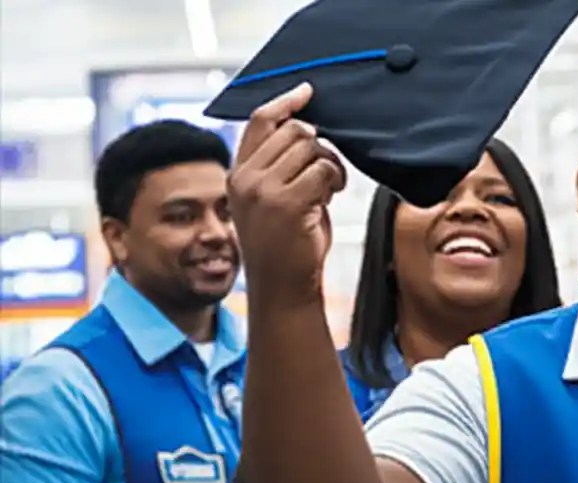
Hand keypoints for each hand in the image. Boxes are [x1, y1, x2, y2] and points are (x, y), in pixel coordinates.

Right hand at [227, 82, 346, 306]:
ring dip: (330, 163)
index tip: (306, 91)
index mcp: (237, 174)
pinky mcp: (287, 202)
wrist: (282, 290)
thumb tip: (309, 131)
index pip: (260, 121)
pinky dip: (335, 178)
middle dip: (319, 145)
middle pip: (294, 131)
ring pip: (310, 146)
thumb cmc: (287, 247)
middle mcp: (245, 178)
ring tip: (329, 188)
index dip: (286, 102)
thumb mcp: (274, 202)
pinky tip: (331, 197)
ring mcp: (263, 190)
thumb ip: (281, 168)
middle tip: (327, 173)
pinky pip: (323, 168)